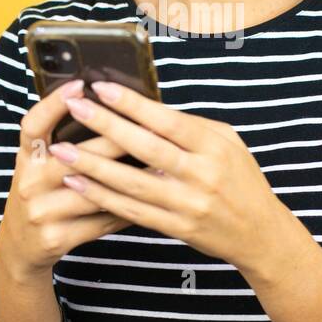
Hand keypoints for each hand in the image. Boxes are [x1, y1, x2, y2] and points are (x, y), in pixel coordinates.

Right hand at [0, 77, 136, 277]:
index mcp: (27, 158)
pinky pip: (100, 222)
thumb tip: (113, 107)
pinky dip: (127, 210)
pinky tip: (151, 200)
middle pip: (73, 155)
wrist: (21, 246)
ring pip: (92, 191)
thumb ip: (65, 141)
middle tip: (148, 125)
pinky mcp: (56, 238)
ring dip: (130, 178)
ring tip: (162, 165)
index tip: (80, 85)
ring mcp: (41, 212)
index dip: (52, 104)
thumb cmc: (43, 194)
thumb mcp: (41, 166)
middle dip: (114, 139)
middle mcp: (29, 182)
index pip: (33, 125)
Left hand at [45, 79, 297, 273]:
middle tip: (75, 107)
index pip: (168, 121)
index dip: (134, 105)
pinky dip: (103, 196)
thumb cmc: (242, 180)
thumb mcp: (228, 143)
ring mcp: (188, 204)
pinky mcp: (177, 228)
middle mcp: (202, 175)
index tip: (103, 88)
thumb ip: (191, 127)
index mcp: (214, 147)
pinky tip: (78, 183)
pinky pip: (132, 211)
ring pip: (132, 183)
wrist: (260, 234)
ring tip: (61, 151)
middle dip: (106, 126)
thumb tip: (148, 108)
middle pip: (146, 148)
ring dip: (92, 166)